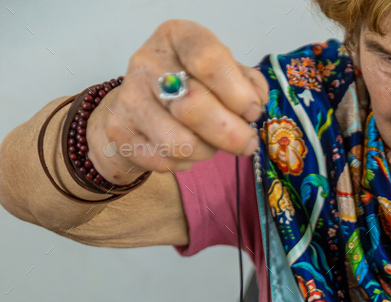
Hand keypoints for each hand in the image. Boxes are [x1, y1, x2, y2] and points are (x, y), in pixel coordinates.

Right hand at [86, 19, 268, 184]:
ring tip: (211, 144)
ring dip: (207, 151)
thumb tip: (255, 103)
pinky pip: (166, 160)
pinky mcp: (121, 132)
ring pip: (180, 141)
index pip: (208, 59)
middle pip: (193, 105)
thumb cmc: (188, 86)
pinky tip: (188, 151)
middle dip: (229, 133)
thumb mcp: (220, 73)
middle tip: (246, 143)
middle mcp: (148, 62)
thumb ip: (244, 83)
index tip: (252, 111)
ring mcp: (131, 97)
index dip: (236, 91)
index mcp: (177, 37)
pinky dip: (187, 162)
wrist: (139, 108)